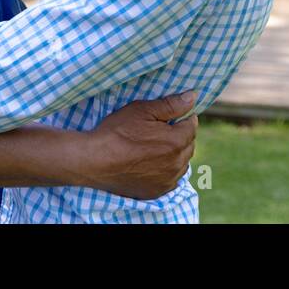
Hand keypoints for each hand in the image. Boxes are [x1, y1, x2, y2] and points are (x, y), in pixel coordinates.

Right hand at [81, 91, 198, 200]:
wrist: (95, 161)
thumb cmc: (117, 132)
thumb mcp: (142, 110)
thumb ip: (171, 104)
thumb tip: (193, 97)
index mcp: (175, 141)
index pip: (191, 126)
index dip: (183, 117)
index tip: (171, 116)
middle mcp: (176, 164)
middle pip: (188, 145)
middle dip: (180, 135)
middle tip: (162, 129)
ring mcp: (167, 180)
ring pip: (182, 163)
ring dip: (176, 154)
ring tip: (157, 146)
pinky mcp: (157, 191)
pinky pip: (171, 179)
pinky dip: (167, 170)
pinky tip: (153, 163)